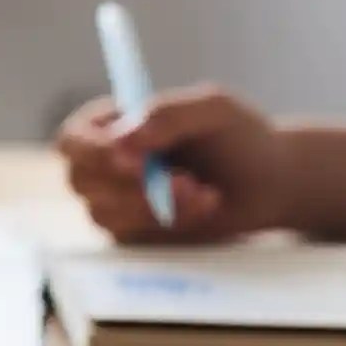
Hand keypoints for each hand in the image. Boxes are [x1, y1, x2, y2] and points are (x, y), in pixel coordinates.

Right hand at [59, 84, 295, 243]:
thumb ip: (168, 113)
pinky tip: (201, 209)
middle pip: (80, 180)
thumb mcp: (213, 108)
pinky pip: (130, 236)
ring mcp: (115, 203)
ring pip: (103, 213)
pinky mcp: (133, 234)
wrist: (271, 184)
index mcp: (111, 124)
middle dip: (132, 186)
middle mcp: (104, 165)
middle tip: (185, 181)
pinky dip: (168, 224)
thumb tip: (124, 139)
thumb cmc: (238, 137)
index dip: (93, 152)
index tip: (136, 163)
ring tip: (204, 192)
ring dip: (155, 206)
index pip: (74, 138)